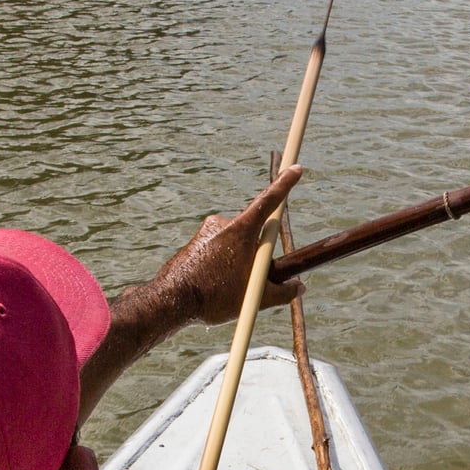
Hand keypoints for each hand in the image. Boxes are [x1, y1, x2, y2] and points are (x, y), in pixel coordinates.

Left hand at [148, 164, 305, 324]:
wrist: (170, 301)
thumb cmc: (214, 297)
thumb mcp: (255, 298)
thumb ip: (283, 292)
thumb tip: (299, 287)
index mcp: (241, 230)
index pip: (269, 201)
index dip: (285, 184)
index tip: (296, 168)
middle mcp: (223, 223)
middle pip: (254, 233)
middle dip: (258, 254)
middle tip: (250, 282)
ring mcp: (208, 231)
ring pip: (236, 244)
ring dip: (238, 262)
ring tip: (225, 288)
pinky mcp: (196, 241)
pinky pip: (218, 250)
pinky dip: (222, 265)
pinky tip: (213, 285)